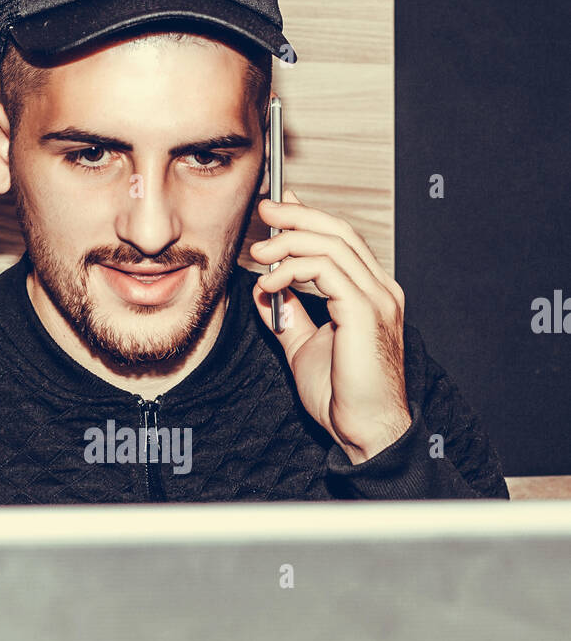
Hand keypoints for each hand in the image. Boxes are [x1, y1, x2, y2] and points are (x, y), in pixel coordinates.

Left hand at [250, 189, 411, 462]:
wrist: (365, 431)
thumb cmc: (343, 397)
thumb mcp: (305, 347)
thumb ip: (290, 316)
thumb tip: (267, 291)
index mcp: (372, 295)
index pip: (342, 242)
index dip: (310, 219)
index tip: (279, 209)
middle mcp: (381, 291)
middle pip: (340, 232)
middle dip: (298, 216)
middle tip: (264, 209)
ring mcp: (377, 299)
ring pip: (332, 245)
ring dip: (289, 242)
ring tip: (259, 253)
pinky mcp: (365, 312)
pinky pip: (326, 271)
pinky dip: (292, 269)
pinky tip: (269, 282)